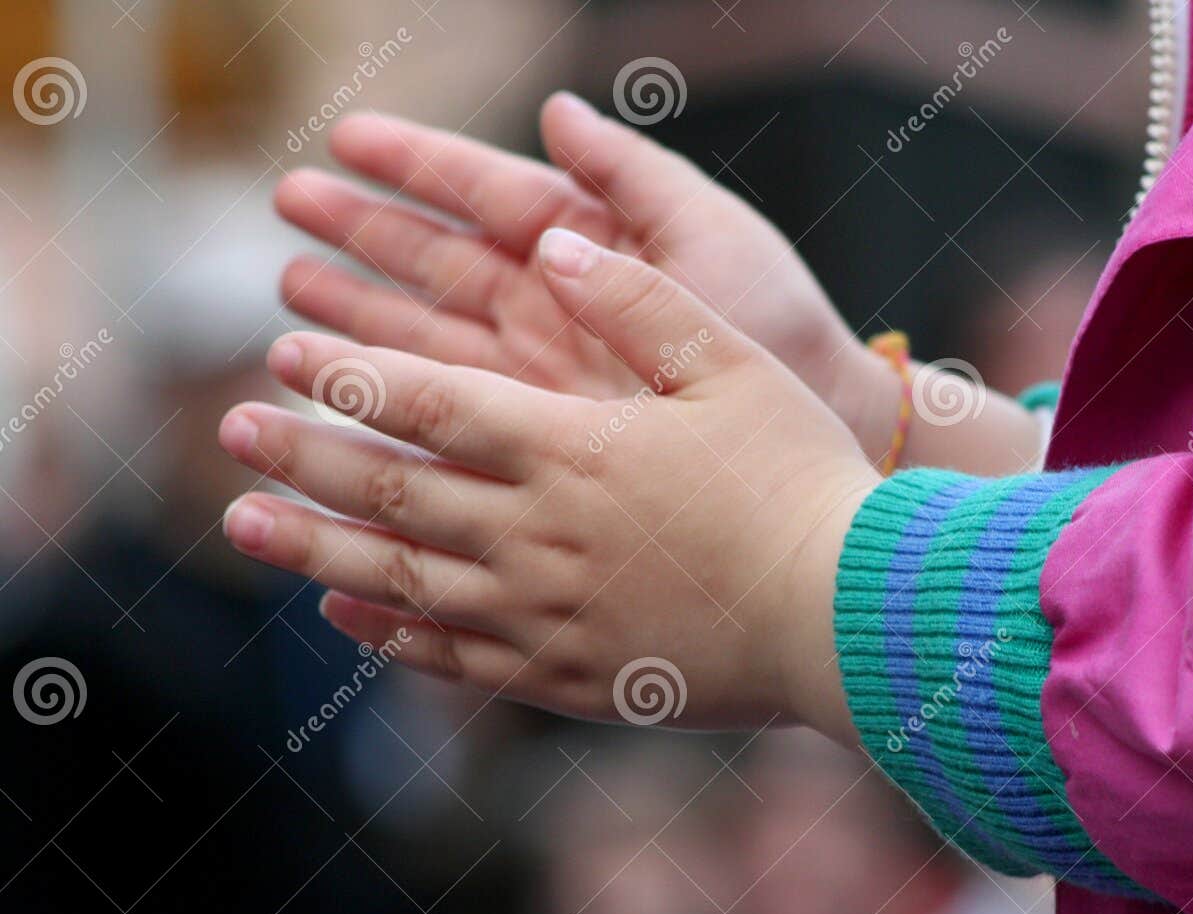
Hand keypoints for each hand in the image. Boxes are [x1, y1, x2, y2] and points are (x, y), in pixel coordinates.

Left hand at [219, 228, 875, 738]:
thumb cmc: (802, 484)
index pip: (429, 403)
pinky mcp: (567, 678)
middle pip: (390, 490)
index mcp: (572, 448)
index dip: (352, 376)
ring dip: (312, 549)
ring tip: (244, 527)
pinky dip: (390, 636)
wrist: (848, 617)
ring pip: (399, 579)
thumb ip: (640, 300)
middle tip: (234, 434)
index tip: (290, 355)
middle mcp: (537, 535)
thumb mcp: (735, 363)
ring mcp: (545, 616)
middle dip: (303, 457)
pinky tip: (347, 618)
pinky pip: (454, 659)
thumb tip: (554, 246)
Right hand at [274, 96, 894, 453]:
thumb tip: (557, 110)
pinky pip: (457, 418)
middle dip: (363, 236)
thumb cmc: (783, 328)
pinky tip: (347, 393)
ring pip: (432, 340)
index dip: (414, 165)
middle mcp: (558, 311)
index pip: (486, 194)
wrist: (826, 438)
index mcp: (593, 249)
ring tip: (291, 291)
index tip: (346, 138)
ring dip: (362, 313)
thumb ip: (631, 174)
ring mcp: (547, 380)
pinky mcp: (546, 445)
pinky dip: (401, 407)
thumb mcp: (712, 232)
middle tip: (288, 207)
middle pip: (439, 264)